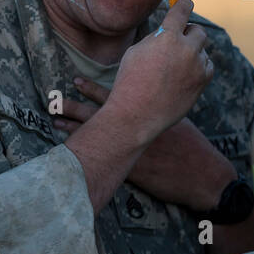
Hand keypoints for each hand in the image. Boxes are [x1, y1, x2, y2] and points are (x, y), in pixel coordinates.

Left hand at [54, 76, 232, 212]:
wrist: (200, 173)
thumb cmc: (191, 145)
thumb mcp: (177, 116)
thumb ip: (162, 102)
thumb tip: (151, 88)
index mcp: (145, 113)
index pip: (114, 98)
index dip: (92, 90)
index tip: (75, 81)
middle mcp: (134, 130)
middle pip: (98, 116)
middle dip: (75, 107)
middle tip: (52, 99)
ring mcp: (131, 150)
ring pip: (97, 137)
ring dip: (75, 129)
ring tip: (55, 120)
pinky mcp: (131, 169)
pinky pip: (103, 159)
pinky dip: (87, 154)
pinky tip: (68, 155)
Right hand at [100, 0, 214, 144]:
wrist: (136, 114)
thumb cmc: (130, 81)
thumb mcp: (136, 51)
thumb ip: (157, 38)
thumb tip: (170, 31)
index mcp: (167, 36)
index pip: (182, 9)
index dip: (183, 4)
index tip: (185, 3)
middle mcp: (186, 49)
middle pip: (198, 30)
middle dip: (189, 33)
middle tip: (179, 40)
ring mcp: (197, 67)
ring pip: (202, 51)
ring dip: (192, 53)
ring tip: (174, 67)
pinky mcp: (202, 82)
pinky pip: (206, 67)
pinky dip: (198, 68)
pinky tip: (184, 75)